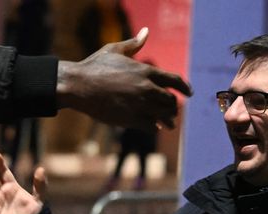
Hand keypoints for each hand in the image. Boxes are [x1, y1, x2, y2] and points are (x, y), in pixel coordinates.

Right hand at [56, 27, 192, 128]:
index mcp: (145, 71)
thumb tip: (146, 32)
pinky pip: (151, 126)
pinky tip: (154, 127)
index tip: (189, 93)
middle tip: (172, 110)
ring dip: (168, 119)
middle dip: (172, 106)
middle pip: (170, 100)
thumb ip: (134, 44)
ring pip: (164, 115)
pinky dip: (154, 127)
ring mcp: (140, 105)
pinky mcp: (130, 119)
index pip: (174, 80)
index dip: (184, 88)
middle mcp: (147, 88)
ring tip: (169, 124)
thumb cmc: (94, 66)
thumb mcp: (114, 50)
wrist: (78, 85)